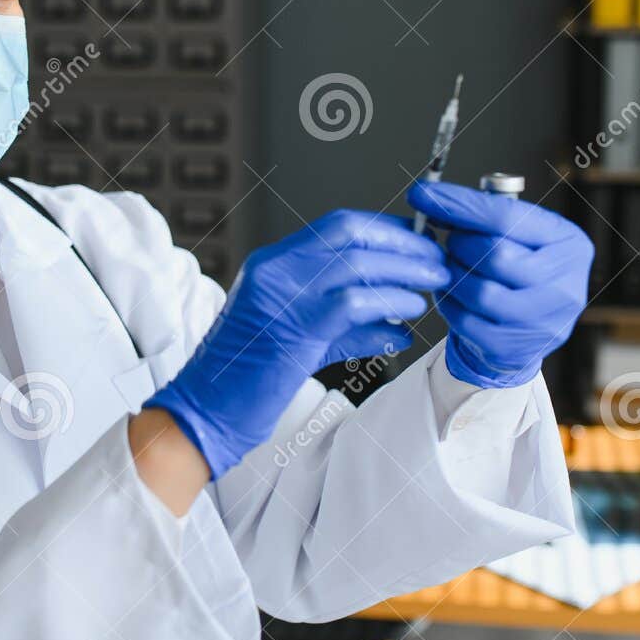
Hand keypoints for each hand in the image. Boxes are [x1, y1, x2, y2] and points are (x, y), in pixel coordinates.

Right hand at [145, 210, 450, 478]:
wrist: (202, 414)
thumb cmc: (245, 382)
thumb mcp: (300, 341)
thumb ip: (344, 325)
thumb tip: (396, 321)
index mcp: (271, 265)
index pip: (337, 225)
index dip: (385, 228)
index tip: (418, 241)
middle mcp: (273, 270)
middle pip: (351, 234)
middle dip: (404, 243)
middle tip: (438, 260)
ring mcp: (279, 297)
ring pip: (357, 264)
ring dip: (405, 273)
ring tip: (433, 287)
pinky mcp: (291, 330)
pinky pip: (352, 304)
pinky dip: (388, 307)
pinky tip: (406, 322)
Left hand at [406, 181, 591, 388]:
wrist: (527, 330)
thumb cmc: (519, 271)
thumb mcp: (520, 236)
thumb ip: (486, 216)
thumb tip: (431, 199)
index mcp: (569, 243)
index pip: (506, 216)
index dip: (459, 204)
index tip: (422, 194)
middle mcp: (565, 283)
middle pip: (494, 254)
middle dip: (460, 244)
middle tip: (452, 242)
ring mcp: (544, 321)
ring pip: (480, 291)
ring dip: (453, 274)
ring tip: (451, 266)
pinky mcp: (516, 349)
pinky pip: (468, 321)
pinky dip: (449, 302)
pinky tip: (450, 292)